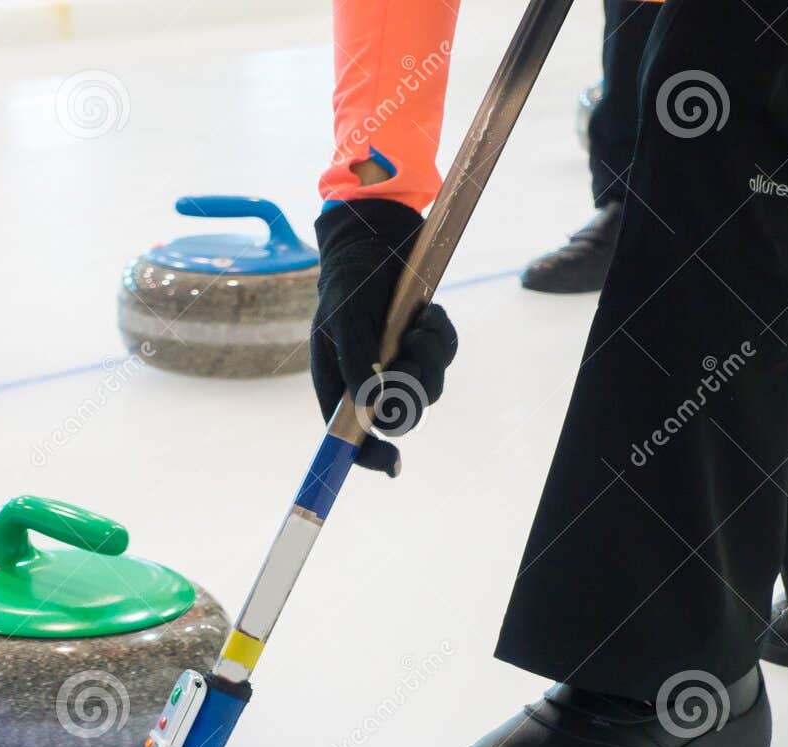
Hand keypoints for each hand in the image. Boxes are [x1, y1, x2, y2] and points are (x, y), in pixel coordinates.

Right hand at [310, 198, 457, 475]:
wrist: (371, 243)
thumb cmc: (346, 284)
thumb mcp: (343, 320)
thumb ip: (353, 362)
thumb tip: (369, 406)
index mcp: (341, 385)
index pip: (353, 436)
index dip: (371, 456)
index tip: (393, 462)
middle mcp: (372, 382)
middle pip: (404, 416)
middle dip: (414, 391)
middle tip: (409, 355)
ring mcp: (402, 363)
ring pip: (431, 387)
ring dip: (430, 357)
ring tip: (417, 325)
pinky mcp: (426, 343)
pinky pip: (446, 354)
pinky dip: (441, 335)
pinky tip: (427, 313)